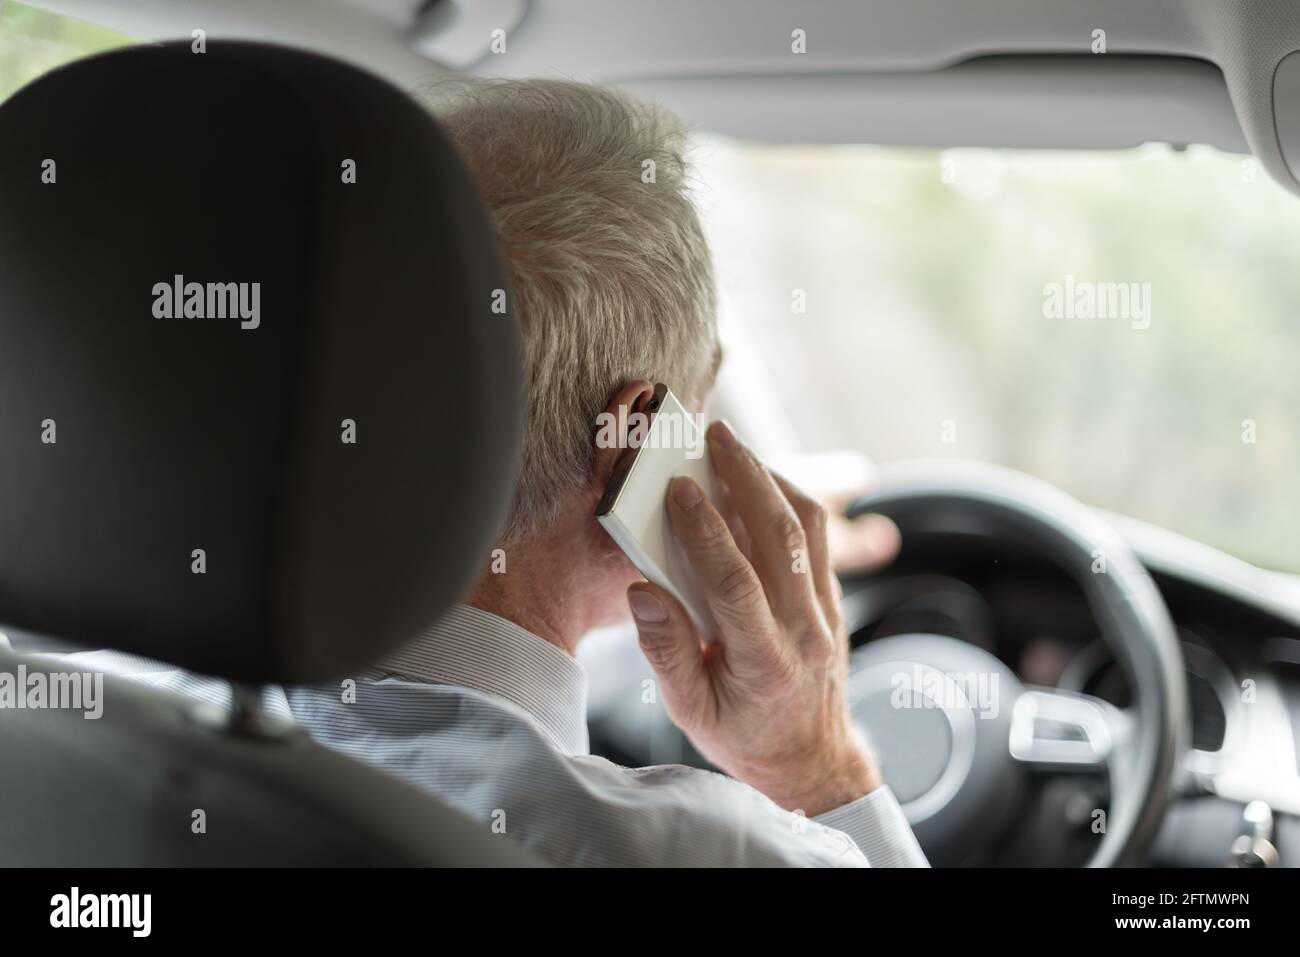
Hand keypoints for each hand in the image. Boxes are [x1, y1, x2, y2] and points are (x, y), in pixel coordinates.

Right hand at [626, 421, 880, 815]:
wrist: (811, 759)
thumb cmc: (742, 735)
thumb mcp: (690, 711)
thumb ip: (666, 651)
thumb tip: (643, 590)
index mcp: (764, 663)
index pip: (736, 583)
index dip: (706, 532)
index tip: (679, 490)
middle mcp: (805, 632)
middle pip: (782, 537)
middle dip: (747, 477)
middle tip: (716, 436)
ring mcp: (827, 613)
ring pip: (809, 529)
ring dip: (773, 479)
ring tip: (736, 448)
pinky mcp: (834, 600)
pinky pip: (818, 539)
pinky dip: (789, 501)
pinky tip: (759, 483)